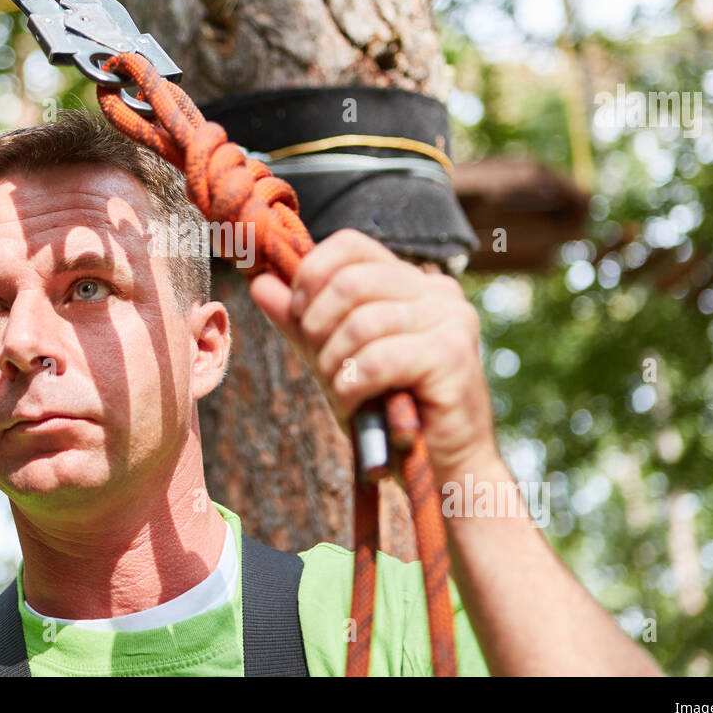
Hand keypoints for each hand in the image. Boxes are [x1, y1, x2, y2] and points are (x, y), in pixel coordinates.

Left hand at [248, 229, 498, 480]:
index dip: (312, 275)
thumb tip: (260, 282)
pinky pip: (378, 358)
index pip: (350, 244)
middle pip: (350, 280)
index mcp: (411, 281)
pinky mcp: (452, 353)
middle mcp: (437, 290)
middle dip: (318, 326)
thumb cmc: (390, 412)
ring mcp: (450, 318)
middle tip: (323, 364)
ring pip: (361, 322)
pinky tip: (359, 404)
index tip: (300, 314)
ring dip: (335, 364)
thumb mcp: (335, 359)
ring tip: (343, 390)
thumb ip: (301, 321)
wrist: (443, 467)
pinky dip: (354, 386)